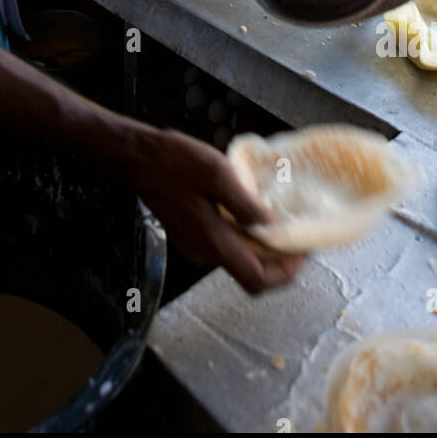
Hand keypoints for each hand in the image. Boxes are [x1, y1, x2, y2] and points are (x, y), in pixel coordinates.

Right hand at [122, 125, 303, 294]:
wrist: (135, 157)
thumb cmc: (171, 161)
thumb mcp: (214, 172)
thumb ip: (244, 202)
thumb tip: (271, 225)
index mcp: (212, 240)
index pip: (257, 280)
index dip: (285, 273)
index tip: (301, 251)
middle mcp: (203, 251)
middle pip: (250, 271)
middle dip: (278, 258)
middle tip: (296, 233)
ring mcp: (194, 245)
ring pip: (238, 257)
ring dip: (261, 245)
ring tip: (276, 217)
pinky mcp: (189, 235)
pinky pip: (224, 244)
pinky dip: (243, 235)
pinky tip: (247, 210)